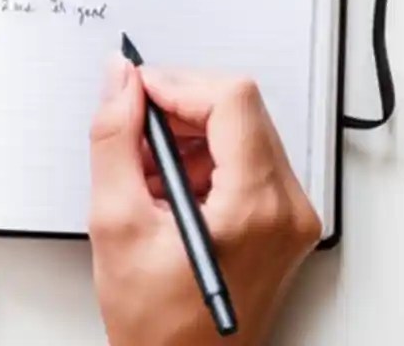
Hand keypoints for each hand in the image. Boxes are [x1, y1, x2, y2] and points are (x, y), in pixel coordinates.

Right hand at [88, 57, 321, 345]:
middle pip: (239, 110)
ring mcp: (289, 215)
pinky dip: (200, 160)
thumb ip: (114, 140)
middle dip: (177, 110)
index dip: (175, 84)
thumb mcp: (116, 222)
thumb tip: (118, 83)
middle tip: (132, 133)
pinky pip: (244, 160)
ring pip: (240, 131)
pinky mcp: (280, 221)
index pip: (231, 100)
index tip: (136, 92)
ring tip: (143, 175)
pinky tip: (164, 191)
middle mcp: (287, 207)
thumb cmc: (156, 321)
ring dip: (185, 137)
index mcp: (255, 206)